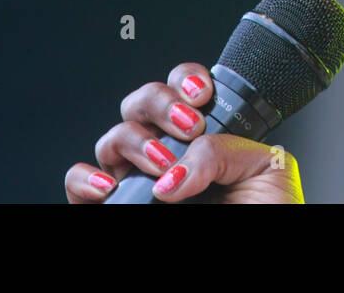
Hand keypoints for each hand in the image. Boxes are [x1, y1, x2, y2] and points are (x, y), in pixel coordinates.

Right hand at [65, 61, 303, 202]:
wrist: (254, 263)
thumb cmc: (265, 214)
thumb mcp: (265, 168)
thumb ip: (226, 147)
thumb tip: (177, 167)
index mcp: (204, 136)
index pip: (182, 89)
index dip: (186, 80)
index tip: (200, 97)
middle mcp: (168, 153)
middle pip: (141, 104)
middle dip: (160, 102)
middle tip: (188, 127)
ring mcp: (138, 180)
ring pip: (113, 138)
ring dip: (135, 141)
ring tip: (163, 165)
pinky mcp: (114, 205)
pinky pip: (78, 182)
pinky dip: (86, 178)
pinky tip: (111, 186)